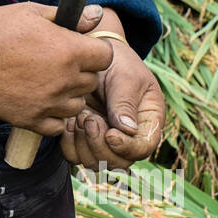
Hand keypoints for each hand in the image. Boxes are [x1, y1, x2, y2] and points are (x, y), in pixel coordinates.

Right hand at [0, 0, 112, 135]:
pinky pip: (57, 125)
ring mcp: (49, 103)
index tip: (79, 47)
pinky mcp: (32, 120)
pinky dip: (54, 116)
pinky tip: (40, 101)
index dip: (94, 50)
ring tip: (49, 82)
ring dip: (69, 94)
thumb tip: (96, 14)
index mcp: (68, 51)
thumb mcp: (30, 12)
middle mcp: (64, 80)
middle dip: (82, 71)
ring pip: (77, 104)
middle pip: (93, 81)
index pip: (105, 56)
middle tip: (59, 62)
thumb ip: (67, 16)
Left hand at [59, 14, 165, 170]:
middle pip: (118, 163)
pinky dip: (69, 143)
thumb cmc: (117, 62)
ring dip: (83, 144)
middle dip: (100, 146)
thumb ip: (125, 103)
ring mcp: (105, 139)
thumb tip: (127, 130)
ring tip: (80, 116)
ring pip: (95, 163)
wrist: (94, 55)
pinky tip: (70, 121)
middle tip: (89, 119)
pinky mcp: (84, 138)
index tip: (109, 133)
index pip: (142, 148)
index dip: (126, 147)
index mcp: (147, 122)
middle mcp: (128, 136)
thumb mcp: (126, 78)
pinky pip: (75, 155)